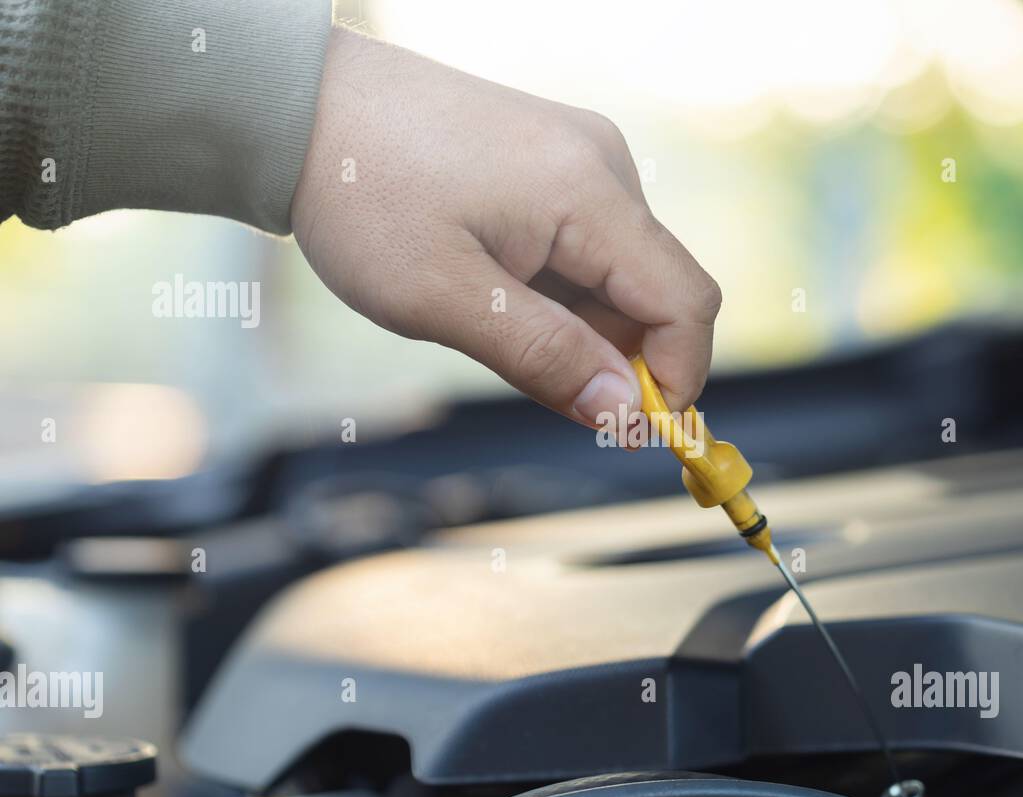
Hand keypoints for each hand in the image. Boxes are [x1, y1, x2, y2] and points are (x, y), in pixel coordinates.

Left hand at [290, 27, 721, 426]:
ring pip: (621, 275)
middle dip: (616, 356)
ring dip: (580, 324)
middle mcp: (603, 165)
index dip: (676, 379)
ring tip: (488, 315)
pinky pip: (589, 247)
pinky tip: (495, 287)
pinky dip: (561, 290)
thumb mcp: (442, 298)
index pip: (686, 301)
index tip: (627, 432)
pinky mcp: (559, 162)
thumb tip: (624, 414)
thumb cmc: (365, 195)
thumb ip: (543, 357)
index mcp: (588, 192)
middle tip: (533, 378)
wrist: (306, 108)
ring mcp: (583, 158)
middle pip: (657, 291)